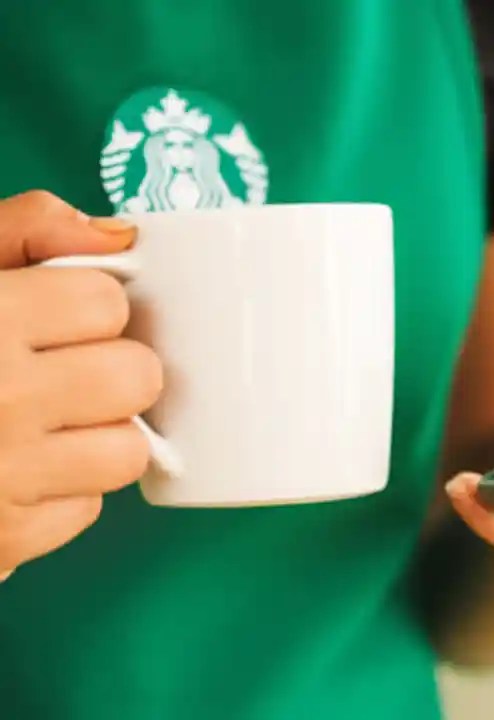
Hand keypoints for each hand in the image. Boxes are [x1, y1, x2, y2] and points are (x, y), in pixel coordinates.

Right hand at [0, 191, 162, 580]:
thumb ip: (21, 229)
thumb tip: (120, 236)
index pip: (106, 304)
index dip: (84, 304)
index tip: (50, 316)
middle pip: (136, 376)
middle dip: (108, 368)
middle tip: (56, 370)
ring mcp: (1, 478)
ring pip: (127, 449)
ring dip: (96, 434)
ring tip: (37, 421)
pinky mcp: (2, 541)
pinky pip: (85, 508)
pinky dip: (59, 491)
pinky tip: (10, 470)